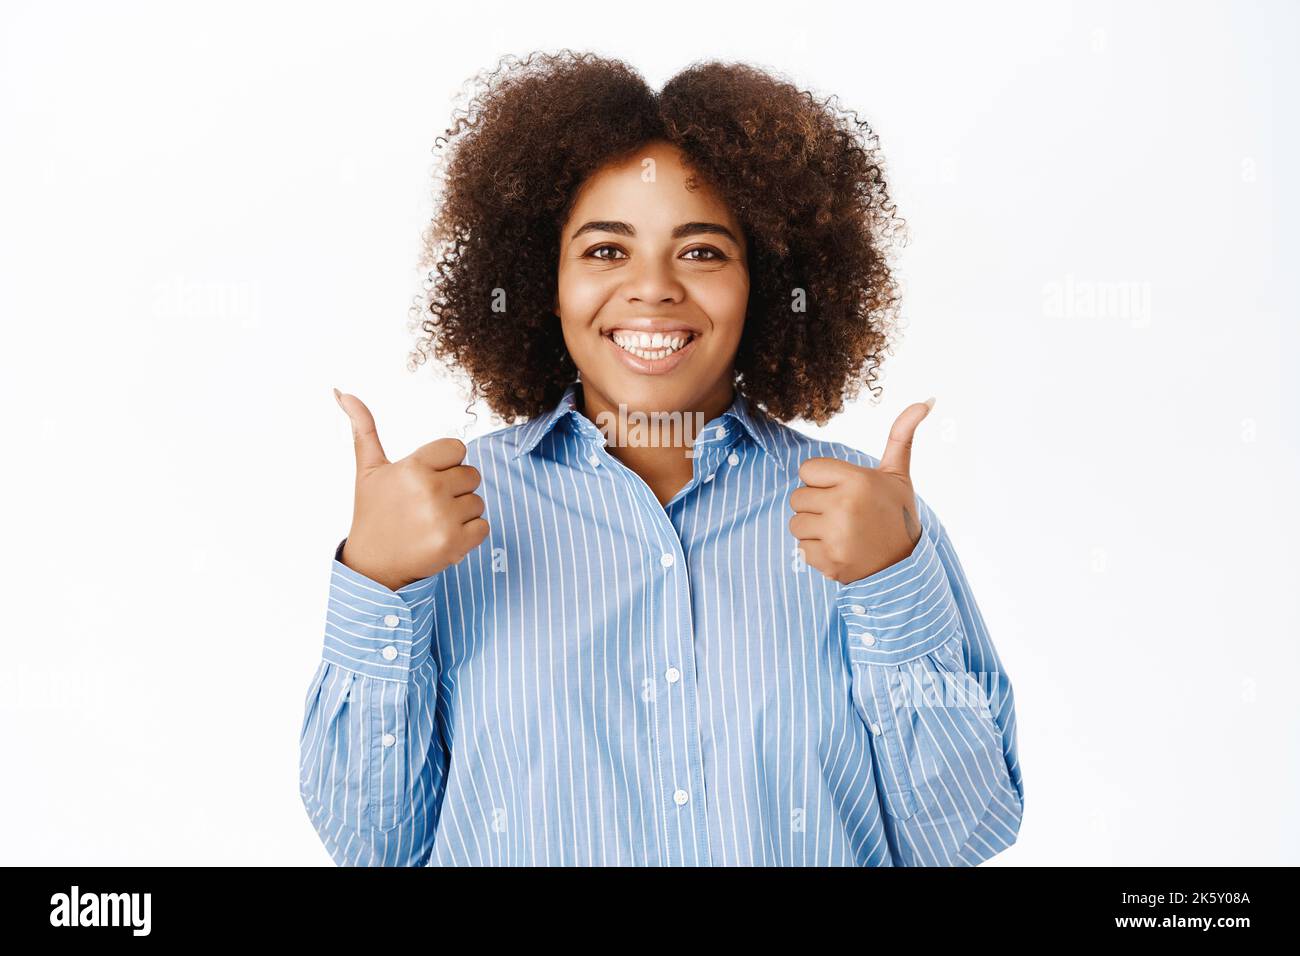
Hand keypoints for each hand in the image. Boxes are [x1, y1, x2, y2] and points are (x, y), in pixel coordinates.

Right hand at [334, 388, 489, 591]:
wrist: (372, 565)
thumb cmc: (373, 512)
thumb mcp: (368, 469)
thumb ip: (364, 428)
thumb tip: (343, 391)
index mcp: (413, 467)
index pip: (458, 449)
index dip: (445, 464)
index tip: (426, 479)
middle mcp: (429, 490)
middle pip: (471, 475)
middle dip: (453, 489)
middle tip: (427, 505)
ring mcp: (443, 518)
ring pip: (478, 502)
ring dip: (461, 513)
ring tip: (432, 522)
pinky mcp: (455, 544)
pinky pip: (483, 526)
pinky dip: (469, 534)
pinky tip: (443, 536)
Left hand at [788, 398, 934, 584]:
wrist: (906, 565)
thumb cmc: (897, 513)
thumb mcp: (898, 473)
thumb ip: (901, 435)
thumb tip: (925, 400)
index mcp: (857, 481)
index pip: (807, 470)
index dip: (822, 480)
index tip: (844, 490)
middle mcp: (844, 507)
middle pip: (798, 497)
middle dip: (817, 504)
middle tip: (844, 513)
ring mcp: (836, 537)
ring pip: (796, 524)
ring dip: (813, 528)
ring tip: (841, 530)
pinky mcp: (829, 562)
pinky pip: (801, 549)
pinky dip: (817, 551)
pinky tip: (841, 549)